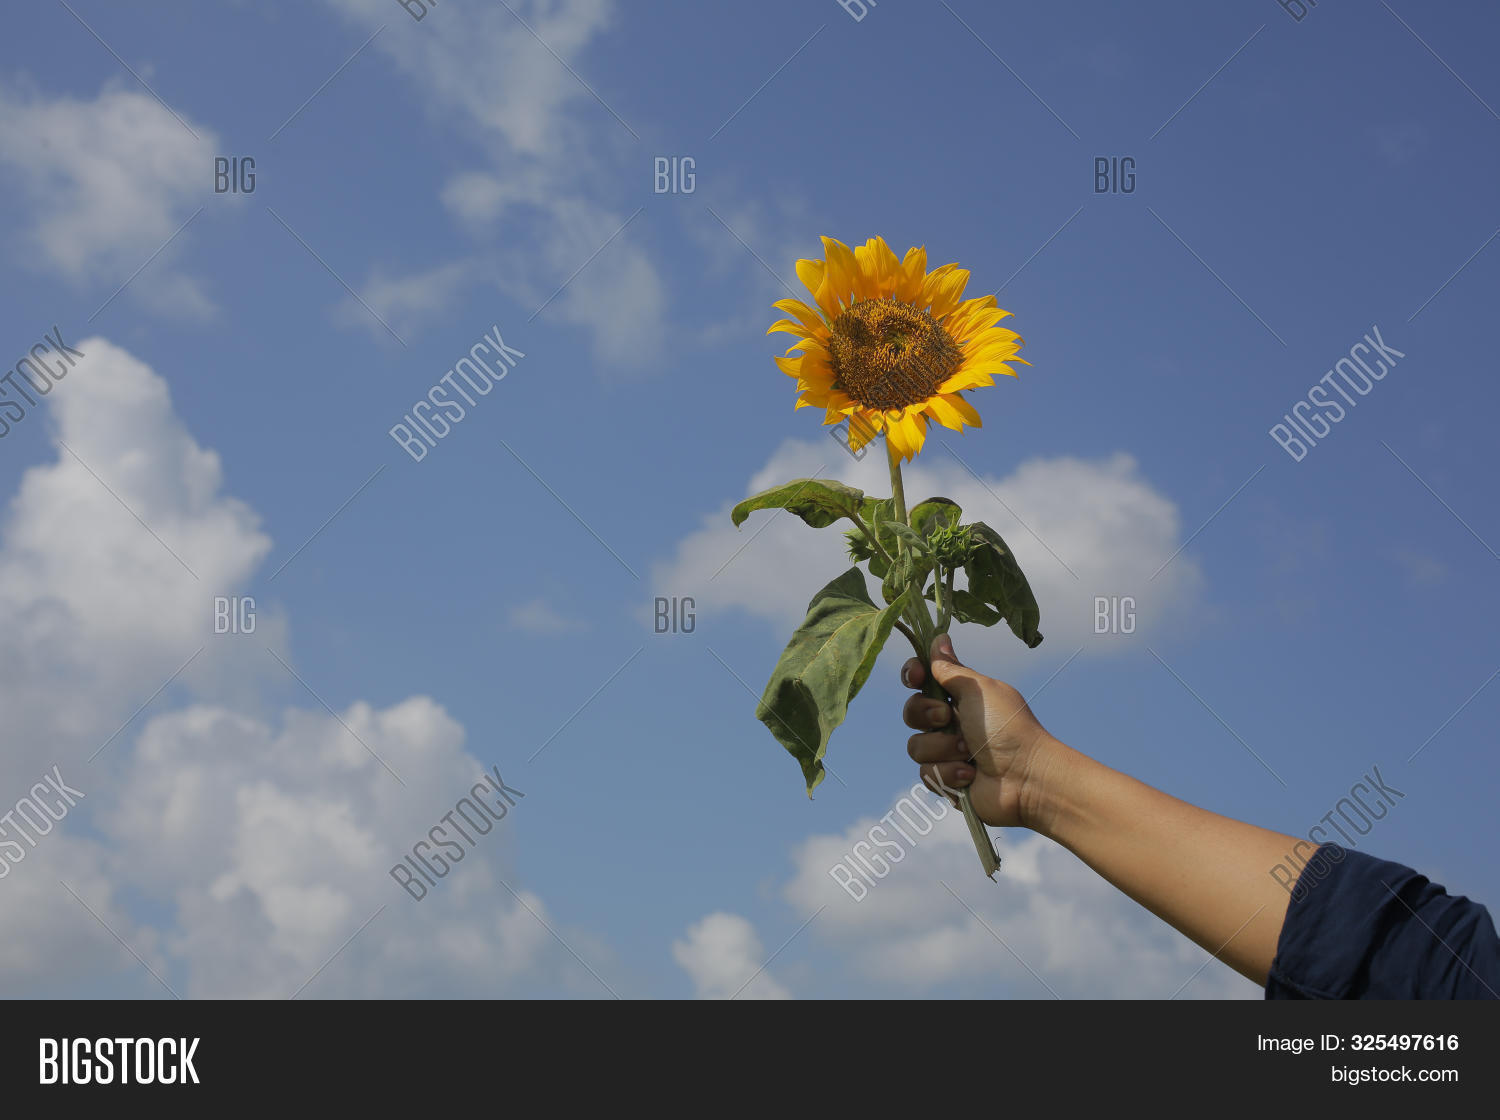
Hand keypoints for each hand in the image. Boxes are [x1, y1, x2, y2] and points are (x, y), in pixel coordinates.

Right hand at [901, 634, 1055, 828]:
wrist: (1025, 776)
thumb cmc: (1007, 727)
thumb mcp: (979, 690)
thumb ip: (952, 668)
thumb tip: (940, 638)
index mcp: (960, 696)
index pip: (922, 679)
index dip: (913, 674)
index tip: (917, 675)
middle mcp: (950, 722)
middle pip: (911, 711)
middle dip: (926, 714)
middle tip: (948, 717)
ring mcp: (947, 751)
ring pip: (915, 746)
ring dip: (943, 747)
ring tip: (969, 752)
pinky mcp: (946, 779)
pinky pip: (926, 773)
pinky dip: (949, 772)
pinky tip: (971, 774)